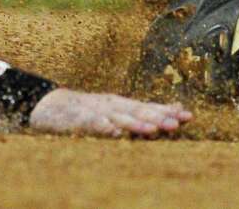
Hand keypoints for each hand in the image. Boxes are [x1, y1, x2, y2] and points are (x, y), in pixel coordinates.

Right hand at [27, 88, 191, 137]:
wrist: (50, 106)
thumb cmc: (90, 110)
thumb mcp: (120, 109)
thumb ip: (146, 111)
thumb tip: (178, 108)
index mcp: (124, 105)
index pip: (150, 108)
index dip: (168, 112)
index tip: (188, 117)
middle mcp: (113, 106)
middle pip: (138, 112)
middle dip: (157, 118)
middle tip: (175, 124)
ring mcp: (96, 112)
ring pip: (118, 118)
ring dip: (135, 124)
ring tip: (151, 130)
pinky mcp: (79, 120)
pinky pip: (92, 124)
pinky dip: (103, 127)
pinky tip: (113, 132)